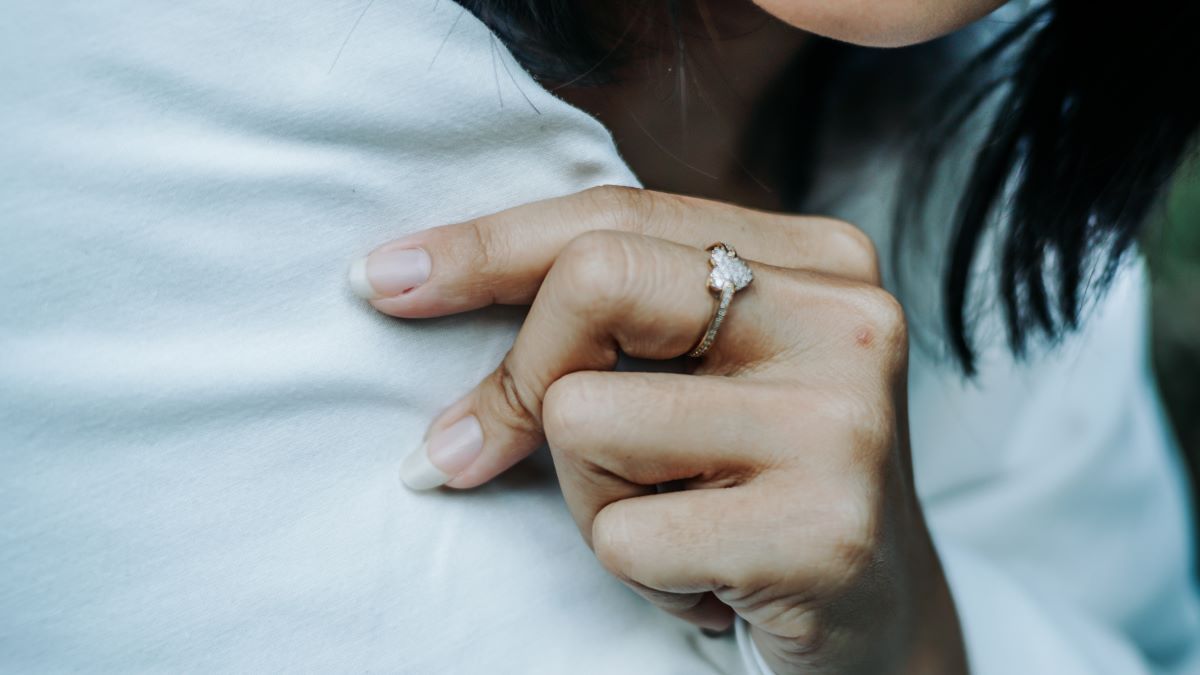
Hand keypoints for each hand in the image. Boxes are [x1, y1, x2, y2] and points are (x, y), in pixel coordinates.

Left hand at [352, 186, 966, 673]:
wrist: (876, 621)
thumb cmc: (759, 486)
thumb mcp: (700, 378)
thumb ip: (611, 318)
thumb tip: (411, 288)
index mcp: (817, 262)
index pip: (614, 216)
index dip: (483, 247)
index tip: (382, 279)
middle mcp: (843, 323)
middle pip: (593, 281)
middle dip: (520, 377)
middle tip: (496, 450)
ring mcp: (839, 425)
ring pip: (584, 419)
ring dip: (594, 496)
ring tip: (676, 524)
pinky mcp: (821, 533)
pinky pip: (624, 534)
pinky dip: (638, 572)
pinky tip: (707, 582)